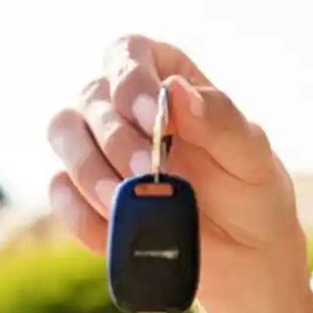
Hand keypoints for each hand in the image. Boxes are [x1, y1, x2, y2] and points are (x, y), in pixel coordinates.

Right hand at [46, 35, 307, 312]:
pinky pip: (60, 192)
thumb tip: (176, 90)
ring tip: (128, 204)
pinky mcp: (81, 194)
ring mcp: (95, 149)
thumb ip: (220, 121)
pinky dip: (83, 212)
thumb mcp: (252, 158)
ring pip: (63, 133)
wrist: (239, 258)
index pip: (128, 53)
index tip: (157, 119)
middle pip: (89, 96)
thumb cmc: (249, 195)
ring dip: (90, 170)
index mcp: (165, 79)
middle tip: (149, 172)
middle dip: (116, 137)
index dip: (132, 79)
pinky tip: (118, 229)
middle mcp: (121, 107)